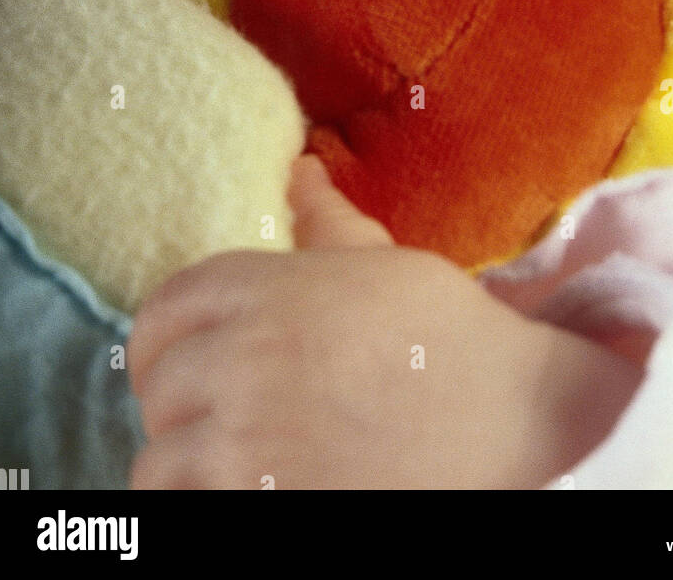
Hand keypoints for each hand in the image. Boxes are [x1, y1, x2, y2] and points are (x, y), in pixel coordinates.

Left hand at [127, 155, 638, 488]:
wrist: (514, 416)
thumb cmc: (449, 334)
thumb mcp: (382, 261)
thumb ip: (325, 219)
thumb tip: (300, 167)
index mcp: (266, 289)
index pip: (162, 311)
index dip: (163, 339)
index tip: (181, 360)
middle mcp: (245, 357)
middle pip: (158, 383)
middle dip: (178, 400)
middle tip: (214, 414)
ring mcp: (249, 436)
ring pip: (159, 456)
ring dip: (183, 459)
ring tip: (224, 462)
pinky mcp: (262, 501)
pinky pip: (183, 505)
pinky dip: (197, 500)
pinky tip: (239, 490)